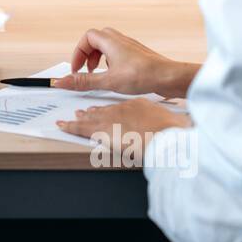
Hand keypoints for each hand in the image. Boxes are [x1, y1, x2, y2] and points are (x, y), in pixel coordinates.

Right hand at [52, 27, 200, 97]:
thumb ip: (84, 81)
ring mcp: (130, 46)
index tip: (76, 69)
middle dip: (88, 54)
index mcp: (111, 41)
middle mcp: (120, 40)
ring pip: (108, 45)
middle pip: (96, 39)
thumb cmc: (143, 75)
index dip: (78, 53)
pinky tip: (116, 76)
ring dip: (99, 58)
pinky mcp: (137, 55)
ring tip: (99, 73)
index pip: (86, 38)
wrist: (168, 77)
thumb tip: (63, 81)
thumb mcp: (108, 81)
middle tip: (86, 69)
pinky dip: (111, 61)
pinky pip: (118, 52)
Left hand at [55, 100, 191, 156]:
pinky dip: (71, 127)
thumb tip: (177, 128)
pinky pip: (82, 129)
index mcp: (138, 105)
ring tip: (69, 119)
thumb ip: (167, 124)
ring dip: (79, 120)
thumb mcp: (171, 123)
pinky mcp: (103, 132)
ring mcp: (112, 120)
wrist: (168, 136)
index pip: (118, 107)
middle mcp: (122, 110)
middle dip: (91, 113)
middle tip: (81, 113)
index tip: (102, 112)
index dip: (109, 111)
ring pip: (90, 119)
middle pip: (103, 111)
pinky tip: (63, 126)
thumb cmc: (173, 132)